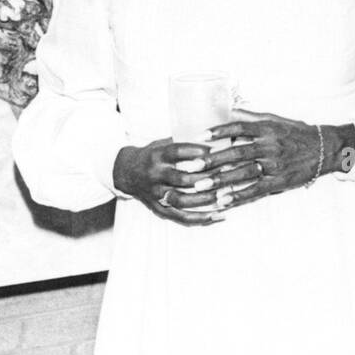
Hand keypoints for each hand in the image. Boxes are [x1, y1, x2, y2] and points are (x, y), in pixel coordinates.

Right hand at [113, 139, 257, 226]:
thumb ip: (184, 142)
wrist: (125, 172)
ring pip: (183, 199)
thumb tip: (217, 136)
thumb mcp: (163, 143)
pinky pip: (181, 217)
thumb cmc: (153, 154)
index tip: (218, 150)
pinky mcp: (159, 209)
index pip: (177, 151)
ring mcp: (156, 194)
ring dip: (207, 199)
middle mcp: (155, 175)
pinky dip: (201, 218)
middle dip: (206, 177)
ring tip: (227, 196)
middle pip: (182, 178)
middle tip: (228, 174)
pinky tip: (219, 215)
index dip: (198, 151)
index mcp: (157, 155)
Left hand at [202, 112, 354, 211]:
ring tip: (200, 186)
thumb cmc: (297, 133)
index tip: (199, 135)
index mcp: (267, 128)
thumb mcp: (276, 120)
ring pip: (243, 173)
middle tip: (192, 166)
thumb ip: (252, 117)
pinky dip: (238, 196)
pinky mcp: (279, 181)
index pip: (239, 127)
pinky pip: (255, 190)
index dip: (219, 131)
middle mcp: (269, 146)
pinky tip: (222, 201)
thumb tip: (230, 107)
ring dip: (220, 181)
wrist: (324, 150)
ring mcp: (274, 165)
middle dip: (212, 160)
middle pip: (236, 152)